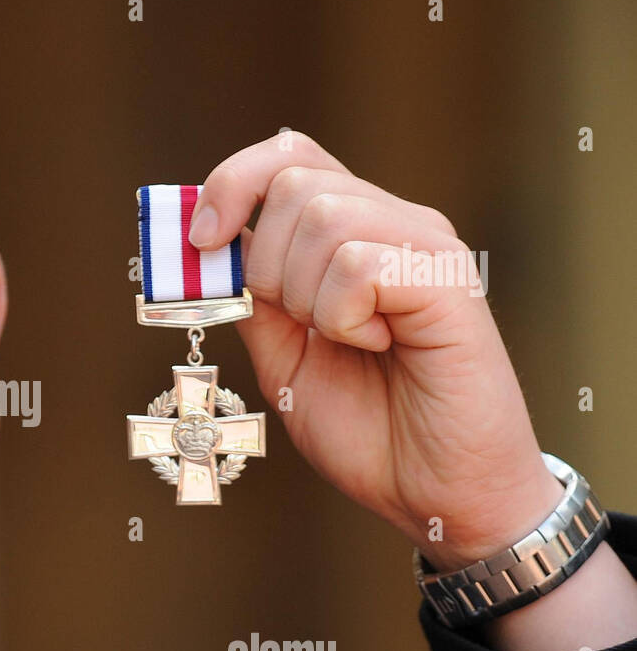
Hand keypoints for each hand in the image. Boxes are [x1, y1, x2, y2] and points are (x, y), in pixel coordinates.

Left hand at [191, 131, 561, 570]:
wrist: (435, 492)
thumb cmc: (370, 429)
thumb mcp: (284, 359)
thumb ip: (254, 301)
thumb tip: (213, 248)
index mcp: (356, 235)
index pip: (289, 157)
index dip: (234, 184)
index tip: (202, 243)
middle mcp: (395, 225)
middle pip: (295, 185)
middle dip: (267, 266)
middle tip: (305, 326)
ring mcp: (426, 247)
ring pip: (323, 218)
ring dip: (307, 297)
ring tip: (350, 341)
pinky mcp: (448, 281)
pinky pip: (358, 265)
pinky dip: (344, 316)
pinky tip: (379, 345)